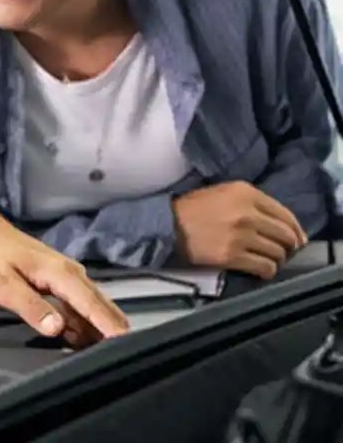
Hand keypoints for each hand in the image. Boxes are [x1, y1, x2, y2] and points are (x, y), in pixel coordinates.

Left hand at [0, 220, 129, 346]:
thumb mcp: (3, 285)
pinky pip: (78, 306)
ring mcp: (66, 277)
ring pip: (92, 307)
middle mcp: (71, 274)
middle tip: (121, 359)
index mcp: (61, 274)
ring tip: (105, 357)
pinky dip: (83, 323)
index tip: (128, 347)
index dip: (111, 328)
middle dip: (112, 331)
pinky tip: (82, 342)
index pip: (94, 305)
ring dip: (99, 329)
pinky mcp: (58, 282)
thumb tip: (57, 328)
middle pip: (101, 307)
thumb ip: (32, 307)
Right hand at [172, 182, 307, 279]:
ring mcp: (241, 235)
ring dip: (277, 259)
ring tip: (269, 261)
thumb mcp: (224, 192)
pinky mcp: (231, 256)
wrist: (167, 225)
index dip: (295, 229)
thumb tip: (280, 223)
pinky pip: (264, 267)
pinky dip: (267, 271)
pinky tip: (262, 270)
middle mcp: (247, 213)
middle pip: (285, 235)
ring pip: (277, 253)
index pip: (285, 214)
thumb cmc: (193, 208)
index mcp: (246, 193)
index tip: (296, 239)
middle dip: (288, 246)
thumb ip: (251, 202)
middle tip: (284, 252)